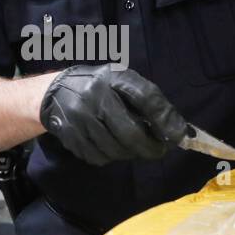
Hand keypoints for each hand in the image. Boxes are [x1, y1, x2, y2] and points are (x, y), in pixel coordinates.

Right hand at [39, 64, 186, 165]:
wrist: (55, 91)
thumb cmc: (99, 87)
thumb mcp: (122, 83)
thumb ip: (148, 101)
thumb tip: (178, 129)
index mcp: (113, 77)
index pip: (145, 97)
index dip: (165, 119)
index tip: (179, 136)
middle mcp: (94, 95)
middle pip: (130, 133)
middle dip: (149, 147)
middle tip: (159, 151)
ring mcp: (79, 117)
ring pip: (115, 149)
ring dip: (130, 153)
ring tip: (133, 147)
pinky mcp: (70, 135)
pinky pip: (99, 157)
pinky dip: (110, 157)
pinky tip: (111, 147)